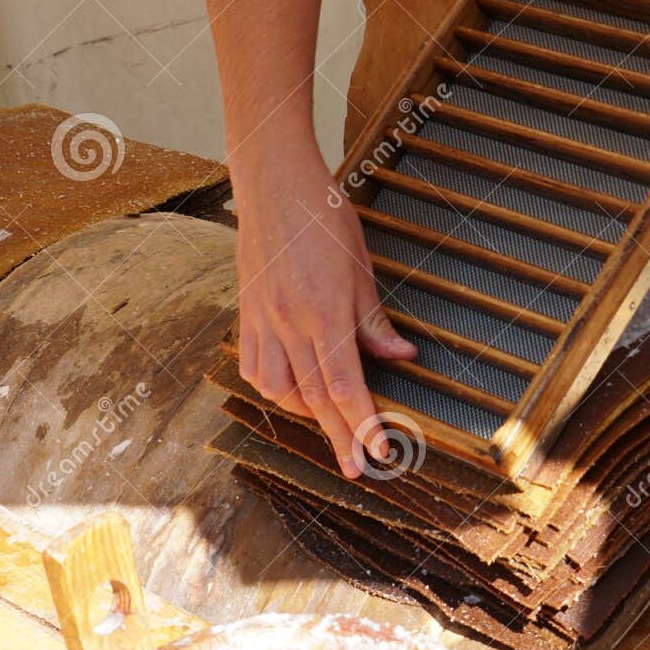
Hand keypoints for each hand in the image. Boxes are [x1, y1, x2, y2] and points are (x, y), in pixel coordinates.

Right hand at [233, 140, 414, 477]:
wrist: (271, 181)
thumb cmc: (323, 215)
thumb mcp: (361, 265)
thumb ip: (374, 319)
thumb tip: (402, 357)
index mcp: (322, 311)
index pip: (345, 385)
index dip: (363, 424)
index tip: (379, 451)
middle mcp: (287, 323)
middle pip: (314, 399)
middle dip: (338, 438)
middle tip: (356, 468)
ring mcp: (262, 320)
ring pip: (279, 389)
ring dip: (306, 414)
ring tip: (330, 425)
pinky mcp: (247, 314)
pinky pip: (256, 368)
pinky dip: (275, 388)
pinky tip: (291, 391)